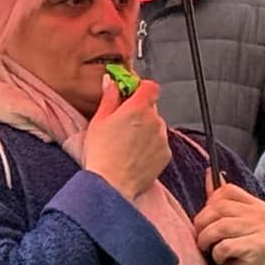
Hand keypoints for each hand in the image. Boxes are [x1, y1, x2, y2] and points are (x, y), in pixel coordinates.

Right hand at [84, 75, 170, 199]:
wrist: (113, 182)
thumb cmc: (102, 152)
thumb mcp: (98, 120)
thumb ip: (109, 97)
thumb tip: (112, 82)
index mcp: (137, 108)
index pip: (151, 86)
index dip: (141, 87)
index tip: (130, 92)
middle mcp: (154, 121)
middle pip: (151, 107)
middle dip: (138, 110)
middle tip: (121, 121)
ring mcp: (162, 138)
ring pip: (155, 125)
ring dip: (144, 128)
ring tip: (126, 142)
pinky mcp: (166, 154)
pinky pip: (159, 142)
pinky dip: (149, 144)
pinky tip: (134, 153)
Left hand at [193, 180, 264, 264]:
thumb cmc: (239, 255)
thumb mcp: (232, 224)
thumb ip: (222, 201)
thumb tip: (210, 173)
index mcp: (257, 207)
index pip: (228, 190)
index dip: (210, 203)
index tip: (207, 219)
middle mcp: (262, 216)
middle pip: (220, 207)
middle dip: (202, 222)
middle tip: (201, 237)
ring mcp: (262, 231)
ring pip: (220, 226)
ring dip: (206, 238)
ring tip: (206, 248)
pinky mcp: (258, 248)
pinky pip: (225, 245)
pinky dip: (216, 253)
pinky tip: (221, 259)